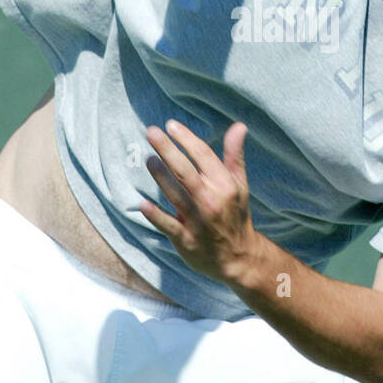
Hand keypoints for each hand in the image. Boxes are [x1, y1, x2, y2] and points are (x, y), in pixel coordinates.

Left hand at [138, 119, 261, 286]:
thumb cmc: (236, 215)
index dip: (187, 139)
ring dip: (161, 176)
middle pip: (187, 172)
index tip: (171, 125)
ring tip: (148, 159)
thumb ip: (234, 155)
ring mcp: (198, 221)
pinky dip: (156, 216)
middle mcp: (212, 201)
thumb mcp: (240, 185)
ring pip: (176, 195)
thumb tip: (239, 126)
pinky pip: (169, 226)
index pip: (204, 156)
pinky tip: (143, 204)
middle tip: (151, 132)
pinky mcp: (186, 240)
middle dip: (168, 150)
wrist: (239, 257)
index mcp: (225, 185)